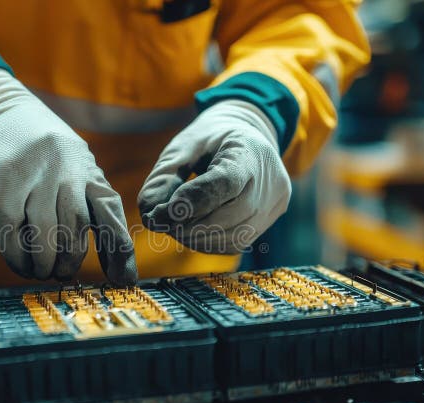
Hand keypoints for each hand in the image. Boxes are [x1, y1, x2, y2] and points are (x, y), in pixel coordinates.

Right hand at [0, 68, 135, 283]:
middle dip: (71, 259)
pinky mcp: (0, 186)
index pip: (110, 212)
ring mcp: (31, 176)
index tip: (123, 281)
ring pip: (44, 234)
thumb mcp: (72, 163)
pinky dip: (17, 256)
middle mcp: (64, 169)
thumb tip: (112, 255)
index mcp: (86, 168)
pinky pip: (11, 233)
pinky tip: (21, 262)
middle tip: (62, 274)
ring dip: (44, 263)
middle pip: (76, 227)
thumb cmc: (39, 148)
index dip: (119, 251)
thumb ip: (88, 199)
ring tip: (41, 271)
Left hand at [137, 99, 290, 252]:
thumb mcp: (183, 146)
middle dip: (187, 225)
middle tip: (159, 222)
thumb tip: (150, 216)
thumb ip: (164, 176)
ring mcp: (273, 204)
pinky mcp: (269, 221)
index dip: (193, 202)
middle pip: (229, 215)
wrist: (248, 139)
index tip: (162, 212)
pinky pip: (235, 243)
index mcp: (249, 150)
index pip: (226, 183)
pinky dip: (207, 242)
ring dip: (195, 237)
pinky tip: (190, 231)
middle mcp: (270, 181)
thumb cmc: (209, 141)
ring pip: (231, 236)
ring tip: (172, 226)